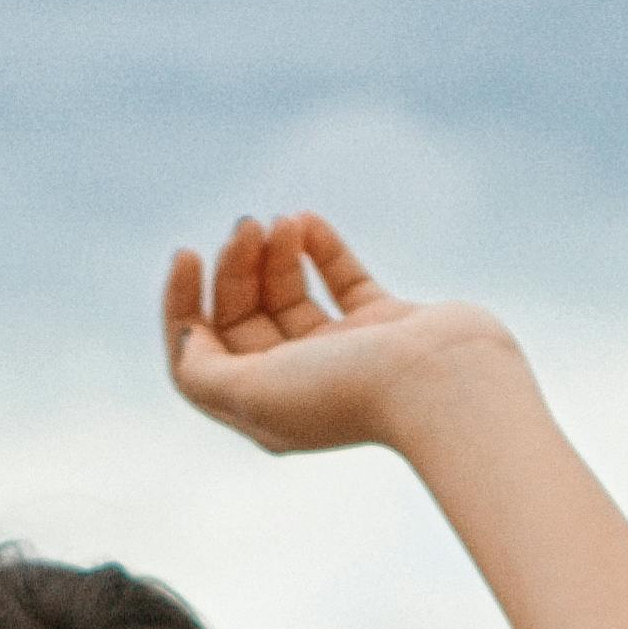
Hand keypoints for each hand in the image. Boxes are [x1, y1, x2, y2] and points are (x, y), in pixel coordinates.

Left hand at [162, 208, 521, 458]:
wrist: (445, 385)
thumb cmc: (347, 392)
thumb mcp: (252, 394)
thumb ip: (202, 374)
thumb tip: (187, 337)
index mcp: (262, 408)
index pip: (200, 353)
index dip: (182, 303)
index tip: (187, 252)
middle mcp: (299, 384)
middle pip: (243, 318)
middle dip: (236, 267)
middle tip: (247, 226)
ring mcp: (344, 354)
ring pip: (288, 295)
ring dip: (275, 253)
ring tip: (281, 221)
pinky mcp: (385, 325)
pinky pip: (342, 280)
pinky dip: (321, 248)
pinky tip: (307, 220)